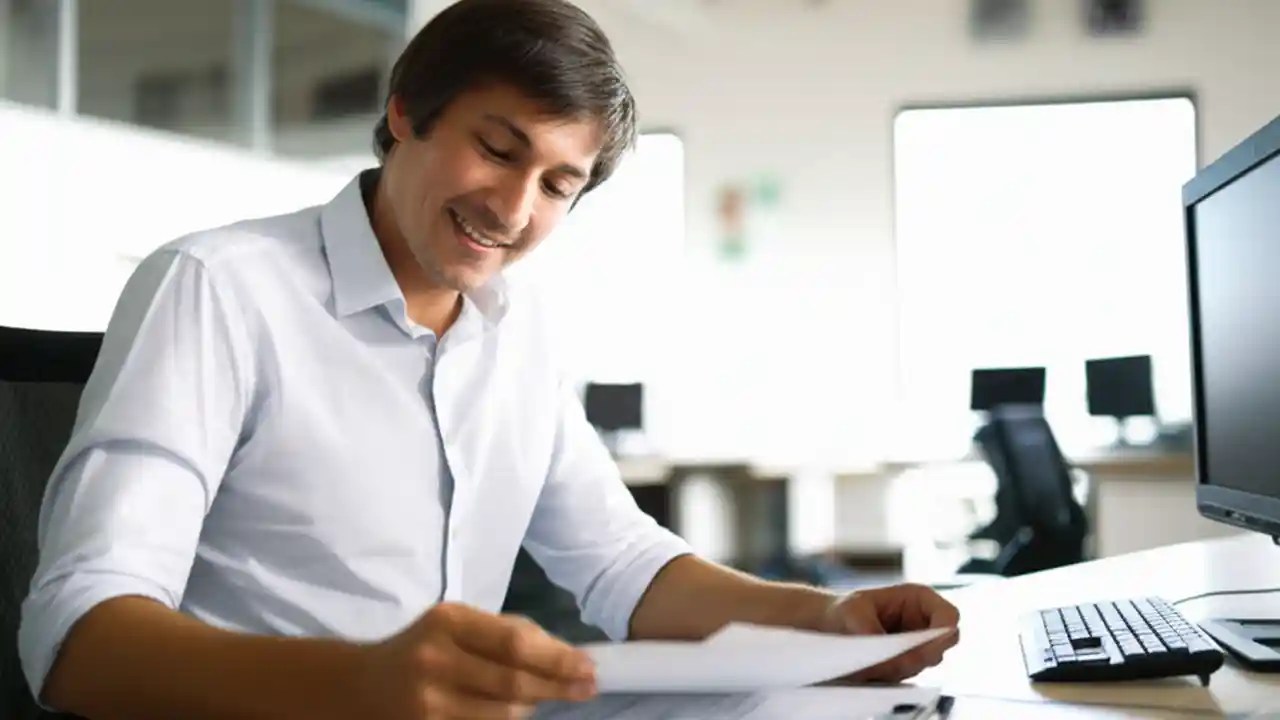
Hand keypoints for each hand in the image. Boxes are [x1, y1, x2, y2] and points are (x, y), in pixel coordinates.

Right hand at [359, 602, 597, 718]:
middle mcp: (435, 659)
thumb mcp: (456, 626)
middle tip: (588, 687)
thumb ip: (504, 634)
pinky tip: (519, 710)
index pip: (514, 642)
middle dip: (558, 685)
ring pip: (503, 712)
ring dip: (533, 705)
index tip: (588, 665)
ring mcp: (429, 702)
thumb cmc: (423, 648)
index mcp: (447, 621)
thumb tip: (563, 654)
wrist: (361, 686)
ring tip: (547, 696)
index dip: (557, 657)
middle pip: (513, 681)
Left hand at [818, 583, 959, 682]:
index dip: (943, 632)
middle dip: (919, 655)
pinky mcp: (907, 665)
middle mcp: (924, 624)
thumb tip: (883, 650)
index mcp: (919, 599)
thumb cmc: (845, 609)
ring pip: (924, 664)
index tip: (924, 644)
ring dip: (901, 667)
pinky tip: (869, 668)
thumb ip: (869, 628)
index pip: (949, 617)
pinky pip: (907, 675)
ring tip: (871, 662)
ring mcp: (918, 646)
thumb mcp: (853, 611)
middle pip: (941, 646)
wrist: (830, 625)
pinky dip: (891, 675)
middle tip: (893, 661)